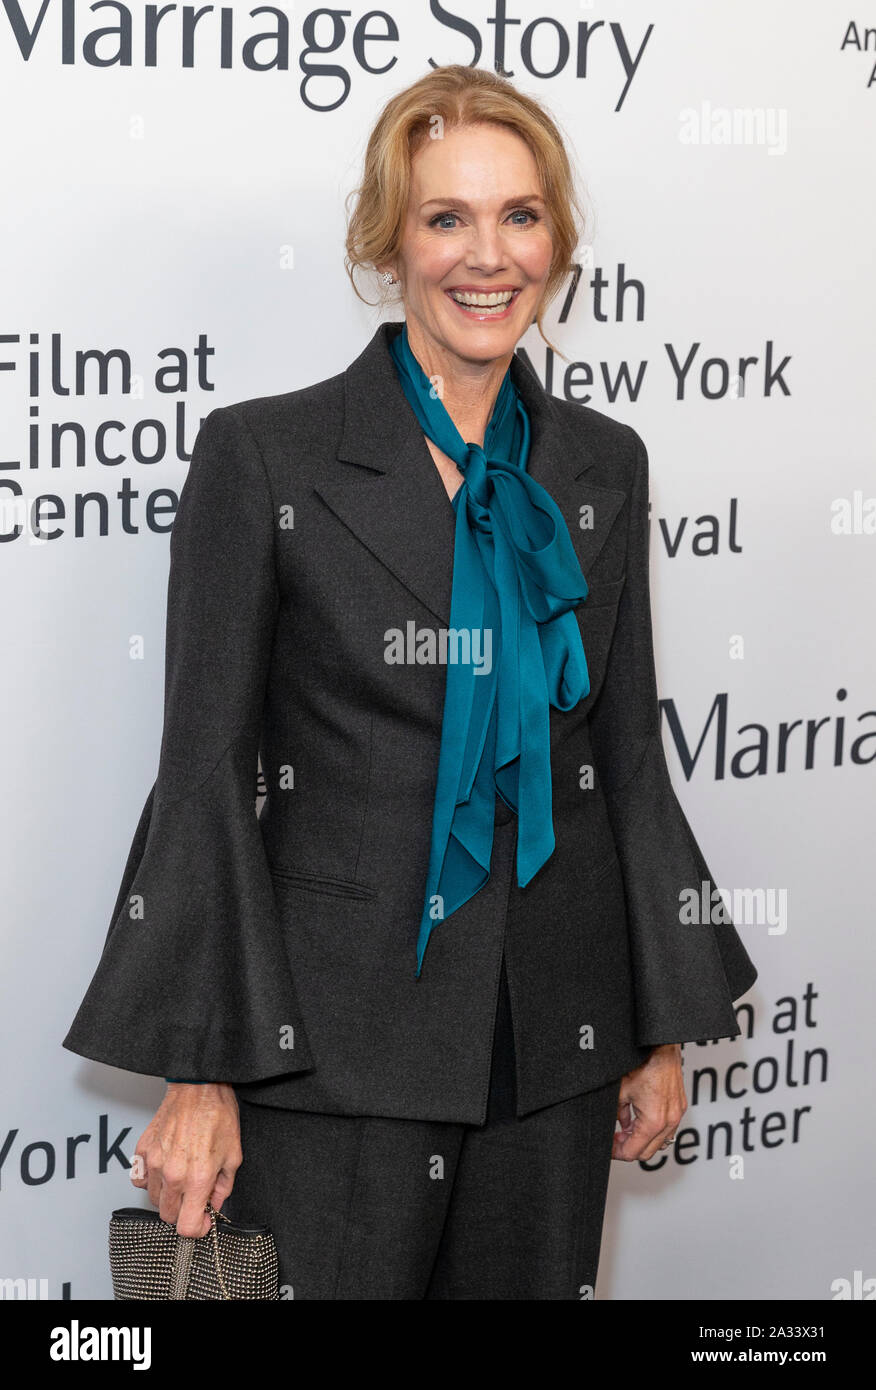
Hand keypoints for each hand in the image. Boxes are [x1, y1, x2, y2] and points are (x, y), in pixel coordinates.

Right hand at [131, 1083, 241, 1236]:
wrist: (198, 1088)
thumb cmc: (218, 1114)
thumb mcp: (233, 1155)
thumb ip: (223, 1186)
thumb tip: (215, 1204)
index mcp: (197, 1178)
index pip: (187, 1227)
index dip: (198, 1229)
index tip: (203, 1219)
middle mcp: (172, 1174)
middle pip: (168, 1216)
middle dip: (183, 1211)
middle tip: (195, 1195)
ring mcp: (153, 1163)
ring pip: (153, 1199)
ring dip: (167, 1196)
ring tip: (181, 1178)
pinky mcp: (142, 1151)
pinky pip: (139, 1179)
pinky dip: (150, 1180)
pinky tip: (164, 1169)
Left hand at [612, 1044, 686, 1161]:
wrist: (661, 1048)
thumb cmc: (643, 1065)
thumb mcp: (621, 1092)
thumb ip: (617, 1113)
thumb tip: (618, 1125)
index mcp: (653, 1122)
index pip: (633, 1152)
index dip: (617, 1153)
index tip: (609, 1148)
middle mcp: (669, 1122)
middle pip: (647, 1153)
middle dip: (628, 1148)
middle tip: (616, 1139)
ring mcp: (677, 1115)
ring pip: (659, 1143)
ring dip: (643, 1141)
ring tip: (627, 1130)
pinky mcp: (680, 1107)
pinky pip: (668, 1130)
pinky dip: (654, 1131)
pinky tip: (641, 1121)